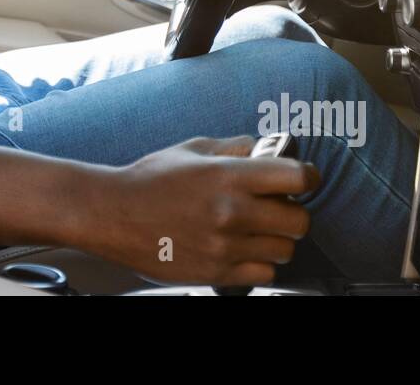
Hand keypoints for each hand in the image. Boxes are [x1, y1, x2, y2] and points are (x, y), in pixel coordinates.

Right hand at [85, 135, 320, 285]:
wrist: (113, 214)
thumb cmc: (150, 179)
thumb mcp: (192, 149)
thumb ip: (234, 147)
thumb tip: (265, 147)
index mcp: (228, 176)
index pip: (297, 177)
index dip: (306, 176)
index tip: (301, 178)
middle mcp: (231, 212)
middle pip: (300, 220)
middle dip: (293, 211)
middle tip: (277, 207)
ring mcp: (225, 247)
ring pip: (285, 249)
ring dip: (277, 239)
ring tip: (256, 229)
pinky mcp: (216, 273)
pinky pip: (265, 273)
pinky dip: (260, 263)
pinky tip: (242, 249)